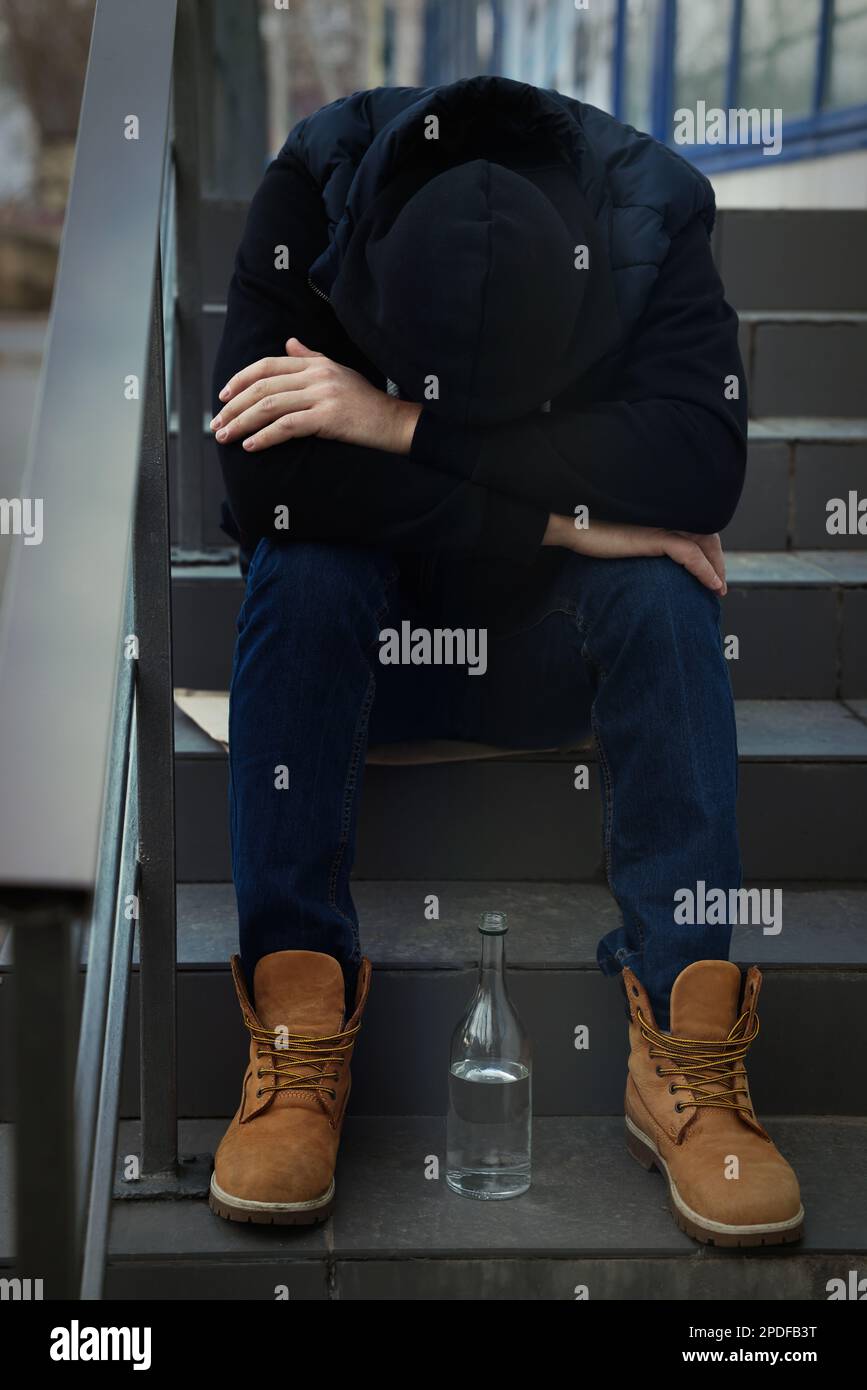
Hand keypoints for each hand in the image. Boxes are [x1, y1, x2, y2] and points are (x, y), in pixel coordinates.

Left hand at [210, 338, 421, 453]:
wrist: (393, 422)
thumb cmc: (365, 403)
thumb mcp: (338, 373)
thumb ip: (310, 359)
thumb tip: (289, 345)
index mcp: (315, 364)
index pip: (267, 366)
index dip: (241, 380)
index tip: (224, 397)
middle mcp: (316, 375)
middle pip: (263, 387)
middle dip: (235, 406)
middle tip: (218, 423)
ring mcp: (322, 395)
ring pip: (269, 406)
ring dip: (242, 422)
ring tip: (226, 436)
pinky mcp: (327, 418)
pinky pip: (287, 426)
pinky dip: (264, 436)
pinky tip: (251, 445)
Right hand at [543, 514, 726, 593]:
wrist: (572, 523)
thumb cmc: (590, 530)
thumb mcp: (622, 536)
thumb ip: (640, 540)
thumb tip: (645, 555)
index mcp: (662, 512)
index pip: (697, 527)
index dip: (708, 549)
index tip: (711, 571)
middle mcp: (667, 514)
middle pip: (706, 534)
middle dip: (717, 560)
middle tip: (718, 584)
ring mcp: (663, 524)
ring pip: (704, 544)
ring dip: (716, 568)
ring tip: (717, 589)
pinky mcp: (657, 536)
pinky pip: (691, 554)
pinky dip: (706, 570)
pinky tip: (712, 584)